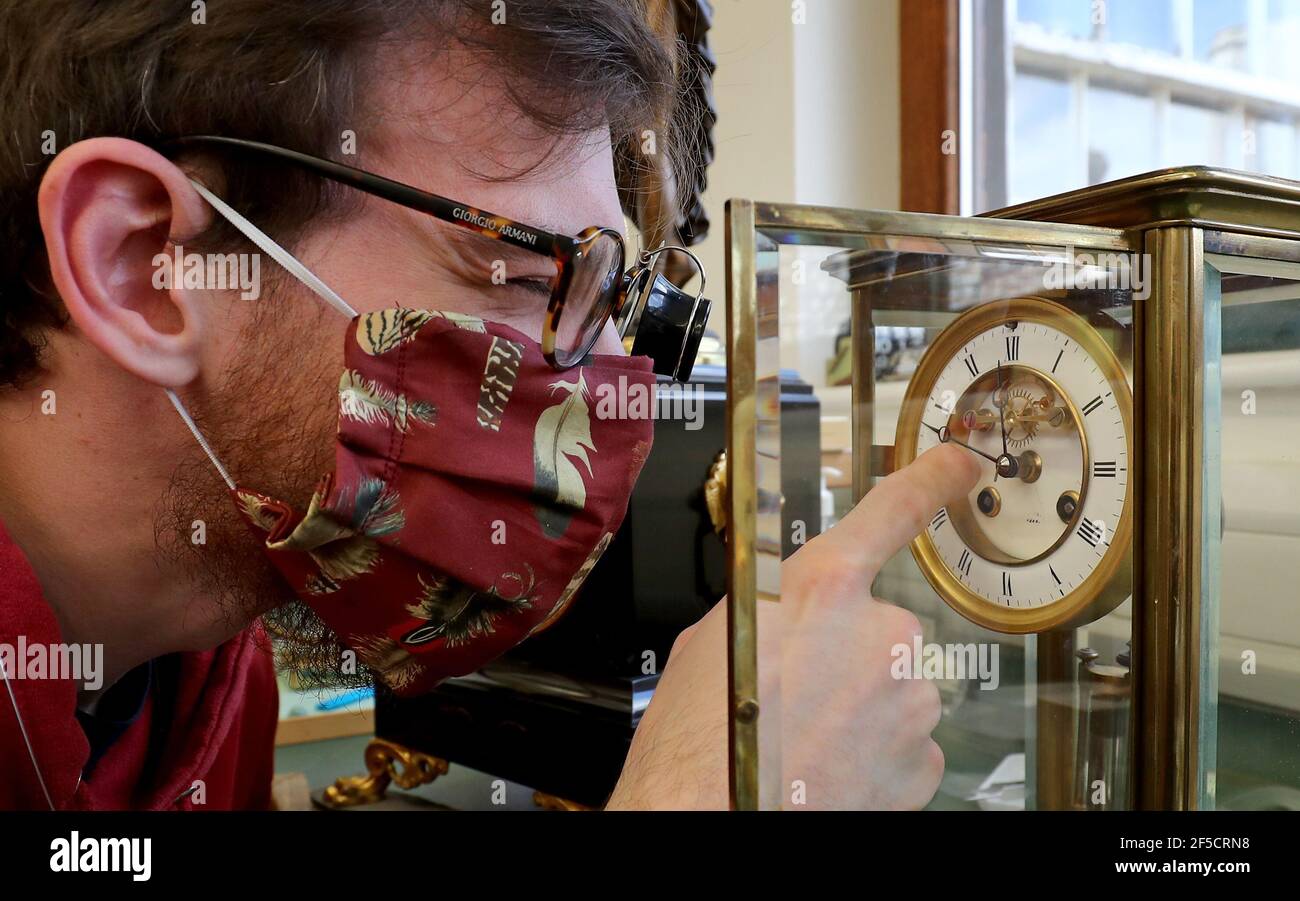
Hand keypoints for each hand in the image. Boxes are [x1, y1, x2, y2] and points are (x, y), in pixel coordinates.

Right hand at [606, 443, 981, 809]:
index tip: (957, 463)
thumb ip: (766, 606)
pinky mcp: (923, 759)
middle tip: (790, 691)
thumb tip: (782, 610)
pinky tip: (825, 765)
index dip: (929, 478)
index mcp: (822, 590)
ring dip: (853, 706)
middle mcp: (881, 635)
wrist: (712, 821)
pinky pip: (901, 740)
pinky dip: (870, 752)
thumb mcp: (710, 642)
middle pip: (876, 624)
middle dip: (841, 653)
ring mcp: (909, 700)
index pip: (892, 510)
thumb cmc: (699, 745)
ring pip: (889, 687)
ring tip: (798, 737)